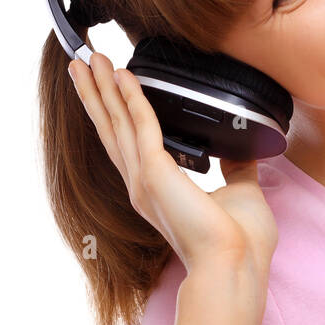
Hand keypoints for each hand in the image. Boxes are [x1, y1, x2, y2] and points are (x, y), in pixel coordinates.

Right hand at [68, 52, 277, 276]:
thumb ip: (236, 166)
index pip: (130, 146)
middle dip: (96, 95)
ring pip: (116, 123)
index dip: (116, 116)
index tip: (108, 88)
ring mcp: (144, 180)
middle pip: (112, 130)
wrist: (236, 266)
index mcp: (159, 193)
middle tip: (81, 64)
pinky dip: (131, 97)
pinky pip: (139, 125)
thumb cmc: (241, 243)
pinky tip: (123, 74)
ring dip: (102, 88)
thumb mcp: (243, 192)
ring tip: (88, 58)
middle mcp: (144, 186)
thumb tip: (240, 145)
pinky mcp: (155, 174)